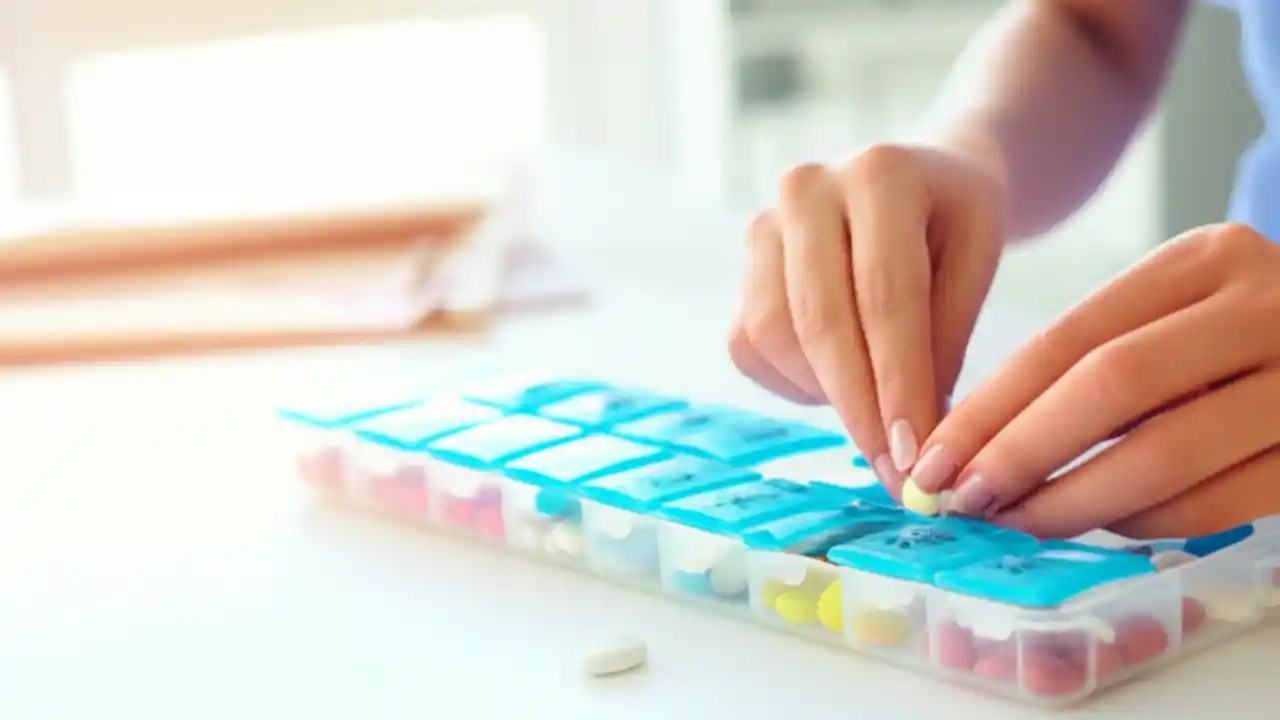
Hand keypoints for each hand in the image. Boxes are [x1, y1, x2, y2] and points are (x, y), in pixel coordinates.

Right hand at [727, 144, 1004, 493]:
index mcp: (880, 172)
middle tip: (892, 473)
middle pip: (820, 320)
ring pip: (775, 336)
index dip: (897, 382)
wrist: (916, 177)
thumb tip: (913, 442)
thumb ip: (945, 341)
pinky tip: (839, 378)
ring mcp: (763, 224)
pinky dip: (794, 381)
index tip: (914, 455)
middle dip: (857, 407)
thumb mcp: (978, 262)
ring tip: (877, 408)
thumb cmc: (954, 223)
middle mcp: (806, 188)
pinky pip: (749, 345)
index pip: (886, 296)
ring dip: (825, 394)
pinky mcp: (740, 264)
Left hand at [907, 222, 1279, 538]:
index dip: (990, 406)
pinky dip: (1149, 522)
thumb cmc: (1242, 338)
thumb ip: (1098, 359)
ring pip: (1164, 453)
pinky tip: (1106, 525)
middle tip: (964, 500)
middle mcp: (1263, 304)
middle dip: (1020, 452)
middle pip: (1110, 386)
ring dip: (1074, 501)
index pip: (1070, 337)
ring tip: (1018, 522)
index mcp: (1205, 260)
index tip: (934, 458)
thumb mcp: (1178, 315)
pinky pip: (1219, 502)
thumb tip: (975, 440)